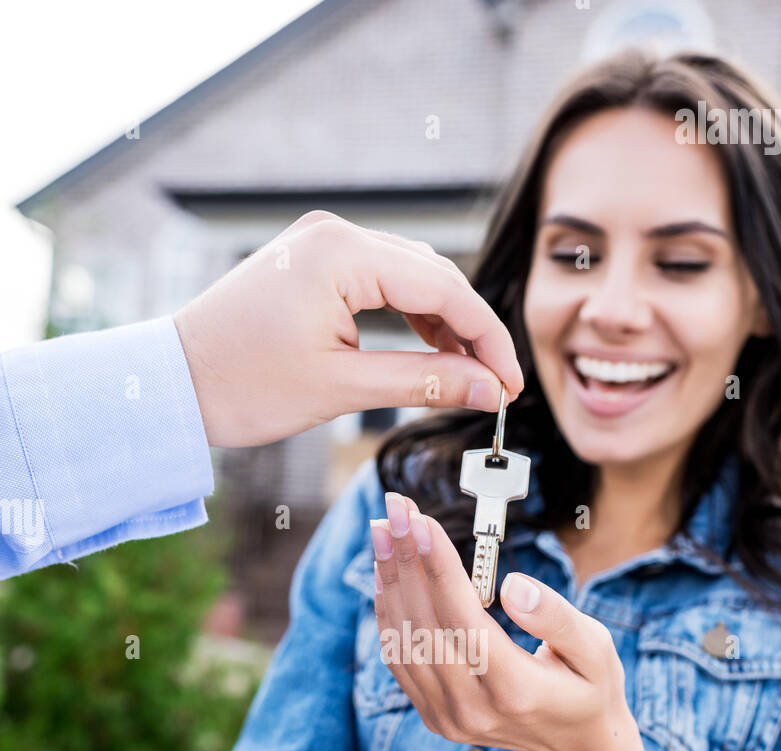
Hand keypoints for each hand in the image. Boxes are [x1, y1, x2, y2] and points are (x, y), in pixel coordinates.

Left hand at [174, 209, 523, 446]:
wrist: (172, 382)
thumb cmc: (242, 385)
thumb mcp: (342, 389)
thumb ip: (424, 383)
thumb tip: (489, 390)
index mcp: (342, 254)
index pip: (445, 289)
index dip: (488, 339)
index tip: (512, 385)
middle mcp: (335, 233)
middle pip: (433, 276)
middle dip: (471, 332)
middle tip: (496, 387)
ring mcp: (321, 243)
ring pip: (410, 277)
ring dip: (444, 325)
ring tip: (468, 376)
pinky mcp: (312, 261)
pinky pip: (380, 280)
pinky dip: (410, 316)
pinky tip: (430, 352)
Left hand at [370, 491, 630, 750]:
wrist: (574, 747)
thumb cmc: (590, 687)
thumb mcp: (596, 650)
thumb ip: (557, 618)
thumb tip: (513, 585)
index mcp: (517, 692)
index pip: (465, 622)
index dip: (439, 569)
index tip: (423, 521)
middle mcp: (474, 710)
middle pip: (426, 626)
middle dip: (407, 561)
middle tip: (395, 509)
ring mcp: (448, 718)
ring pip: (405, 640)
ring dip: (391, 581)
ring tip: (385, 531)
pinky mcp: (433, 716)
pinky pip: (400, 658)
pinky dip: (389, 612)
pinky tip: (388, 573)